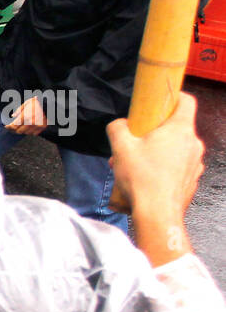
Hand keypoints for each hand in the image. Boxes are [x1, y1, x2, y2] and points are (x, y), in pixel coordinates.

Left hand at [6, 94, 48, 134]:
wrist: (49, 104)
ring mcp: (37, 125)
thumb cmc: (36, 103)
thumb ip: (18, 110)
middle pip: (19, 131)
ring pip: (26, 133)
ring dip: (23, 130)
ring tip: (22, 126)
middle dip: (15, 130)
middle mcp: (31, 122)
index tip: (6, 127)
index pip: (14, 125)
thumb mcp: (26, 103)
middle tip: (13, 128)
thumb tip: (12, 116)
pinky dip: (31, 131)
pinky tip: (30, 127)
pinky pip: (33, 133)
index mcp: (26, 116)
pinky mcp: (42, 127)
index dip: (9, 127)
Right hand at [108, 94, 203, 248]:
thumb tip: (119, 125)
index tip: (159, 101)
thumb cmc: (142, 179)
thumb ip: (117, 128)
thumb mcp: (120, 147)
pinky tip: (146, 179)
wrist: (157, 214)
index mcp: (180, 130)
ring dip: (157, 152)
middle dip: (155, 132)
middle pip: (176, 127)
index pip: (186, 101)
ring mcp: (195, 164)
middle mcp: (193, 144)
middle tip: (135, 142)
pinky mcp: (191, 180)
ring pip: (176, 149)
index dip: (173, 97)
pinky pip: (178, 167)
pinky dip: (164, 168)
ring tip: (135, 165)